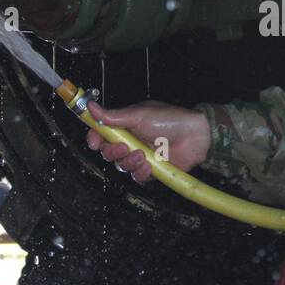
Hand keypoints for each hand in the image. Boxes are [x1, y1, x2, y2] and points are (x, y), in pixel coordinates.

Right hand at [84, 100, 210, 182]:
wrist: (195, 135)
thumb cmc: (169, 119)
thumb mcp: (139, 114)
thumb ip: (113, 115)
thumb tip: (90, 107)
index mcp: (126, 126)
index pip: (102, 134)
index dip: (95, 139)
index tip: (94, 142)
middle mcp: (131, 141)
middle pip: (108, 152)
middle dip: (113, 152)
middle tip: (125, 146)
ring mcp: (141, 156)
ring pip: (122, 166)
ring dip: (129, 162)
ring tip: (143, 154)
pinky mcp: (151, 169)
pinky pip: (137, 177)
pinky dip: (140, 173)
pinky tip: (149, 165)